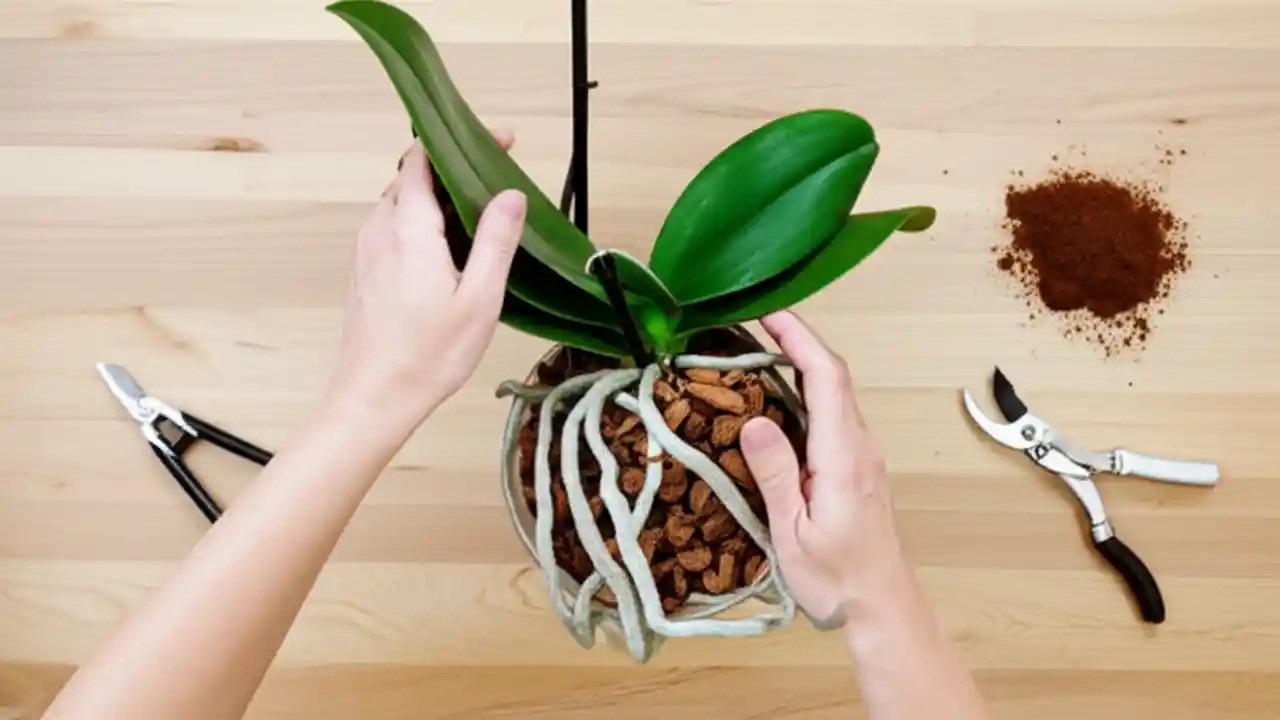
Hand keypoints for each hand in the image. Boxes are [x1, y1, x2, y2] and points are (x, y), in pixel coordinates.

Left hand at [323, 134, 524, 428]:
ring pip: (401, 206)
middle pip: (411, 180)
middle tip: (495, 182)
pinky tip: (448, 255)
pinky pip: (393, 232)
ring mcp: (367, 252)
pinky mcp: (365, 273)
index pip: (421, 158)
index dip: (457, 141)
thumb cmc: (429, 355)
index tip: (496, 142)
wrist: (374, 399)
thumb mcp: (479, 298)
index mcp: (409, 228)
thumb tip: (510, 195)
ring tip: (477, 218)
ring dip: (437, 202)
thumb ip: (495, 241)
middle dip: (452, 171)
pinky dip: (421, 227)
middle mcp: (380, 230)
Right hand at [740, 311, 912, 627]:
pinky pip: (833, 417)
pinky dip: (807, 394)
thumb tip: (754, 421)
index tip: (767, 313)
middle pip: (832, 377)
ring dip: (801, 366)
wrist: (883, 608)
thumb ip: (777, 475)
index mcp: (843, 456)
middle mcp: (858, 447)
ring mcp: (862, 457)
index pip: (825, 377)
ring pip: (834, 395)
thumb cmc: (838, 580)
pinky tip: (780, 401)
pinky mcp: (858, 470)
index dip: (798, 337)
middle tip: (752, 324)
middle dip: (796, 341)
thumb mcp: (794, 533)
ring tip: (759, 353)